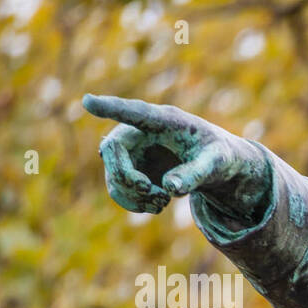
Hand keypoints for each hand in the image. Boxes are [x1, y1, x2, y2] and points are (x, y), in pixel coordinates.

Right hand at [83, 94, 269, 220]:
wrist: (216, 163)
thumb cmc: (218, 155)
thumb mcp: (215, 164)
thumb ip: (195, 174)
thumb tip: (169, 187)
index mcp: (166, 121)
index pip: (135, 112)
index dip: (111, 108)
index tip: (88, 101)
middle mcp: (142, 132)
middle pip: (113, 149)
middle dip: (125, 176)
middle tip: (149, 191)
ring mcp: (135, 151)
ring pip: (113, 173)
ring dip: (131, 194)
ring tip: (161, 202)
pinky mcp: (134, 168)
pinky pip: (119, 188)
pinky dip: (132, 202)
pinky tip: (157, 206)